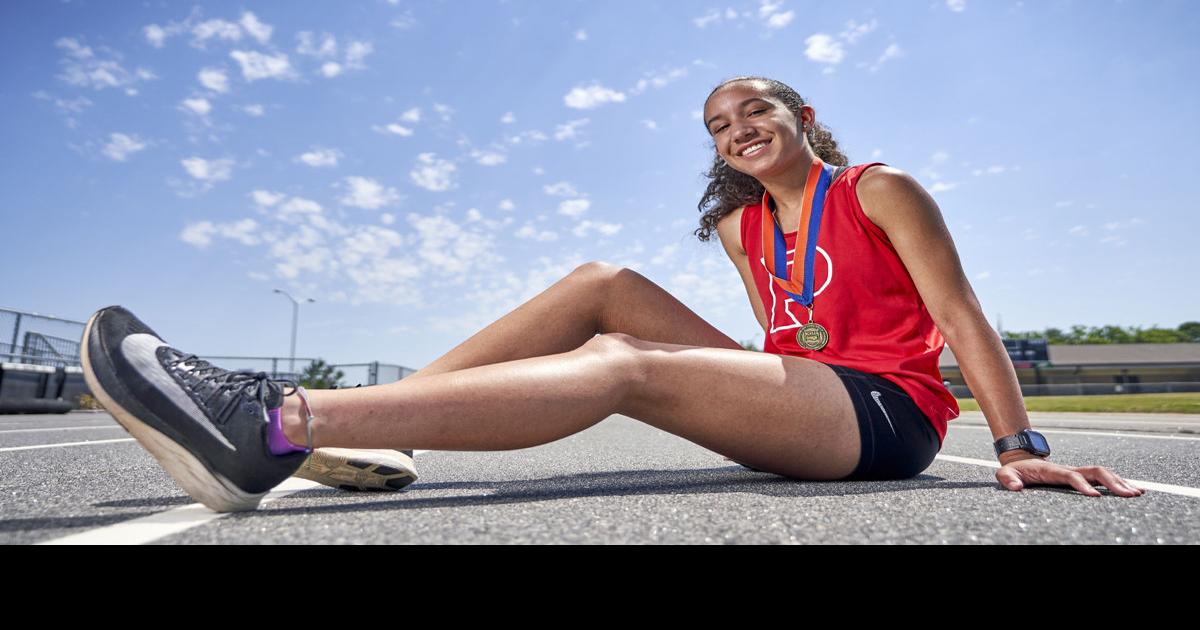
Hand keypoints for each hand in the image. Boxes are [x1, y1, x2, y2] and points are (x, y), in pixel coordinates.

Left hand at [996, 457, 1145, 497]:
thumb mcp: (1004, 473)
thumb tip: (1016, 487)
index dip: (1083, 485)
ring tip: (1138, 493)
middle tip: (1129, 495)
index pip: (1072, 476)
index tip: (1095, 497)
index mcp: (1053, 470)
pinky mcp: (1082, 476)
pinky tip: (1134, 490)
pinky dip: (1120, 483)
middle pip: (1095, 472)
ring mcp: (1077, 471)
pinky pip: (1104, 478)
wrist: (1022, 460)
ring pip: (1103, 474)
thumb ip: (1008, 479)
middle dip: (1113, 482)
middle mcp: (1069, 469)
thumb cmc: (1015, 470)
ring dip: (1121, 482)